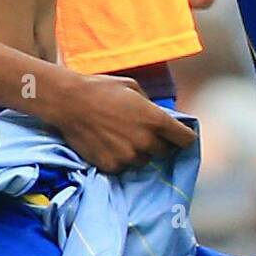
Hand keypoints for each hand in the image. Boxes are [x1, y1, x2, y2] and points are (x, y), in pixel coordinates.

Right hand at [44, 72, 194, 173]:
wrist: (69, 102)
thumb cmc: (102, 89)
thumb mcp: (134, 88)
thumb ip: (151, 106)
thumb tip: (160, 118)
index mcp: (156, 120)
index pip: (186, 140)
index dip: (184, 137)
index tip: (179, 136)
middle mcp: (146, 142)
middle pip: (165, 152)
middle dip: (159, 143)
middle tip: (143, 132)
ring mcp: (128, 157)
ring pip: (144, 161)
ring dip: (139, 152)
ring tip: (122, 137)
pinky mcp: (111, 166)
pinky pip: (124, 167)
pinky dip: (120, 159)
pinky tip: (109, 144)